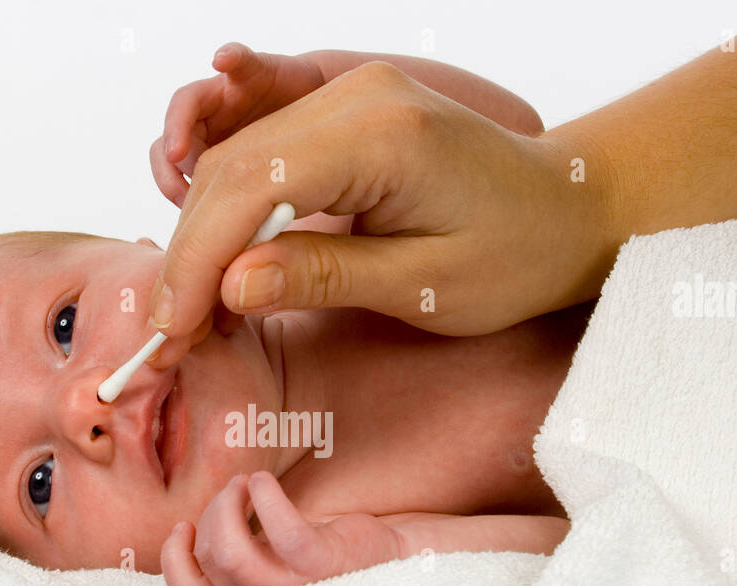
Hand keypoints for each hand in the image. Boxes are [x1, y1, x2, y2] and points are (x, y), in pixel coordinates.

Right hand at [144, 59, 612, 369]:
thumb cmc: (519, 252)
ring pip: (235, 166)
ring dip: (203, 243)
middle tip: (168, 337)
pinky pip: (263, 165)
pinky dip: (233, 223)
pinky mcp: (342, 117)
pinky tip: (225, 278)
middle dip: (189, 257)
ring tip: (191, 320)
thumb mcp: (426, 283)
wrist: (568, 208)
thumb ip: (323, 277)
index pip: (251, 187)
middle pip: (230, 170)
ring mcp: (347, 99)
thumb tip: (228, 288)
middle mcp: (357, 98)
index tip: (172, 331)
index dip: (198, 262)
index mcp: (382, 134)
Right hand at [160, 471, 403, 585]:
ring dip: (227, 504)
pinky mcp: (323, 564)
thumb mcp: (270, 565)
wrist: (390, 558)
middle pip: (211, 560)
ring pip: (231, 551)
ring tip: (244, 485)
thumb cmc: (321, 559)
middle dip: (211, 515)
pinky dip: (265, 496)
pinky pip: (281, 530)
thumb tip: (188, 534)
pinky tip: (262, 481)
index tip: (184, 529)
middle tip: (232, 492)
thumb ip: (234, 561)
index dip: (175, 562)